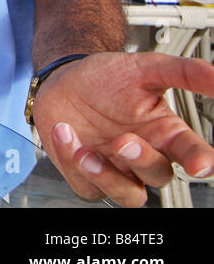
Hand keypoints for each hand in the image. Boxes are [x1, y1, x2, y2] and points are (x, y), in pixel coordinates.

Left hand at [32, 52, 213, 205]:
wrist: (64, 79)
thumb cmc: (107, 78)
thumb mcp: (146, 68)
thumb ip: (184, 72)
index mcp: (166, 133)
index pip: (193, 154)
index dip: (201, 162)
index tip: (200, 165)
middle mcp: (145, 154)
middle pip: (158, 176)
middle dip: (142, 161)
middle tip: (123, 140)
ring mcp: (116, 168)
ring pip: (128, 195)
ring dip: (108, 178)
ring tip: (86, 152)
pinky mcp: (86, 174)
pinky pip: (86, 186)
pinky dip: (72, 163)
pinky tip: (64, 133)